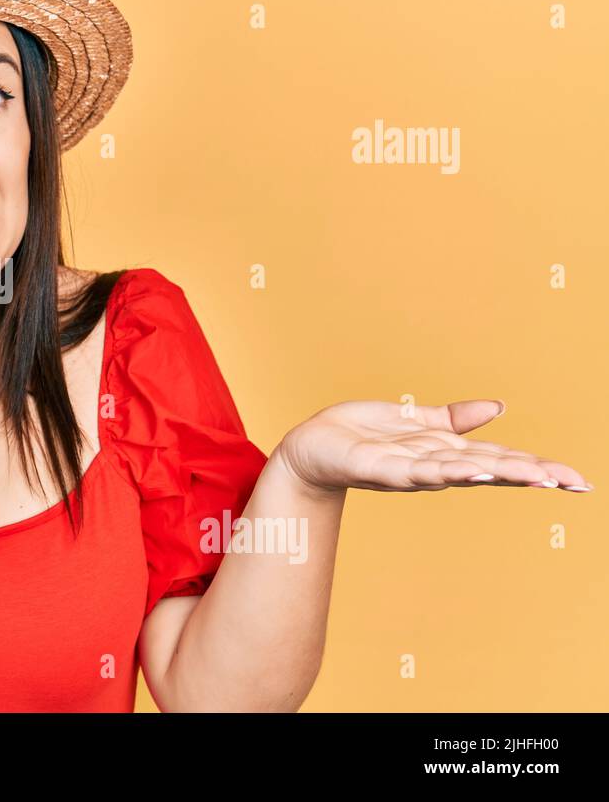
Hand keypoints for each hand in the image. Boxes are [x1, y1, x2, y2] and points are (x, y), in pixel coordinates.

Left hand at [274, 399, 592, 495]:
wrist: (313, 446)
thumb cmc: (362, 434)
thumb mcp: (415, 419)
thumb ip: (456, 418)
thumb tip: (500, 407)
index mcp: (446, 452)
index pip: (501, 459)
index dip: (538, 467)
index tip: (577, 479)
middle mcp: (435, 466)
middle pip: (491, 469)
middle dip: (531, 474)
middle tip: (572, 482)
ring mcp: (411, 470)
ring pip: (462, 472)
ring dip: (498, 474)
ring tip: (536, 476)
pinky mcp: (382, 468)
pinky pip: (418, 470)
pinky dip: (445, 471)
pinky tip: (470, 471)